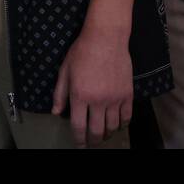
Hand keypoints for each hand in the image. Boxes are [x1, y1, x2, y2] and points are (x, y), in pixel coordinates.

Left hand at [51, 25, 132, 146]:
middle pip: (97, 131)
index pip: (78, 126)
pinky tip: (117, 124)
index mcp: (79, 96)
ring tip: (103, 134)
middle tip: (91, 143)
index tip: (79, 145)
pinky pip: (127, 117)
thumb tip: (56, 112)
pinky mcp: (127, 94)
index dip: (78, 139)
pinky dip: (122, 124)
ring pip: (112, 126)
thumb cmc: (82, 52)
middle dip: (93, 141)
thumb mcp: (65, 71)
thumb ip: (59, 93)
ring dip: (107, 133)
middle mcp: (98, 101)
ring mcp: (114, 99)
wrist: (106, 38)